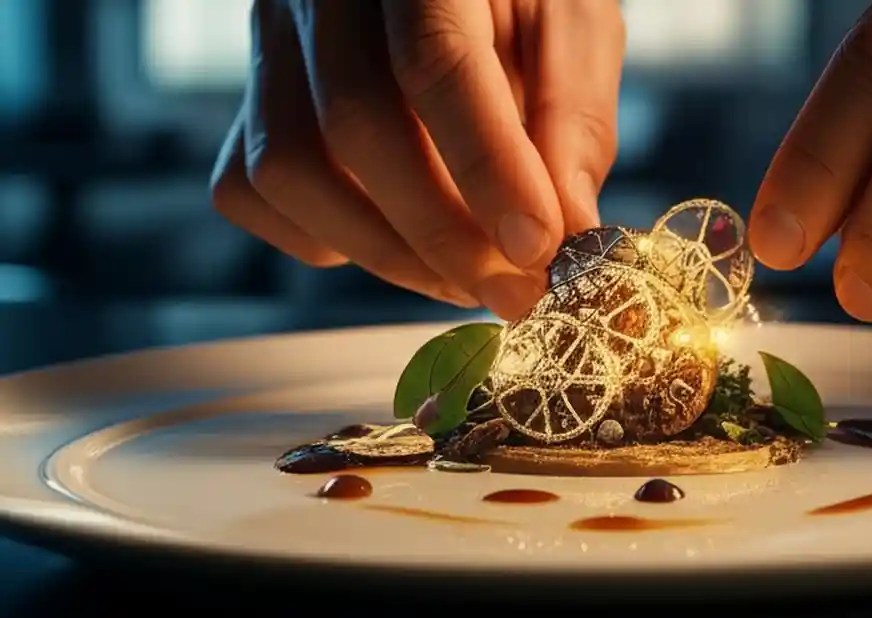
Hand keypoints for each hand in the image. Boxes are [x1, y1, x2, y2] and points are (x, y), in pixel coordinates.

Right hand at [210, 0, 623, 318]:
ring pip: (290, 169)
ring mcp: (271, 41)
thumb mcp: (574, 25)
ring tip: (471, 280)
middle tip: (518, 291)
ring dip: (390, 253)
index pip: (433, 60)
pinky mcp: (252, 96)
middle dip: (444, 234)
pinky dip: (330, 240)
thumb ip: (573, 118)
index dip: (486, 166)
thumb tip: (569, 235)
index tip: (537, 247)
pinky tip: (402, 241)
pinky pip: (254, 189)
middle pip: (354, 124)